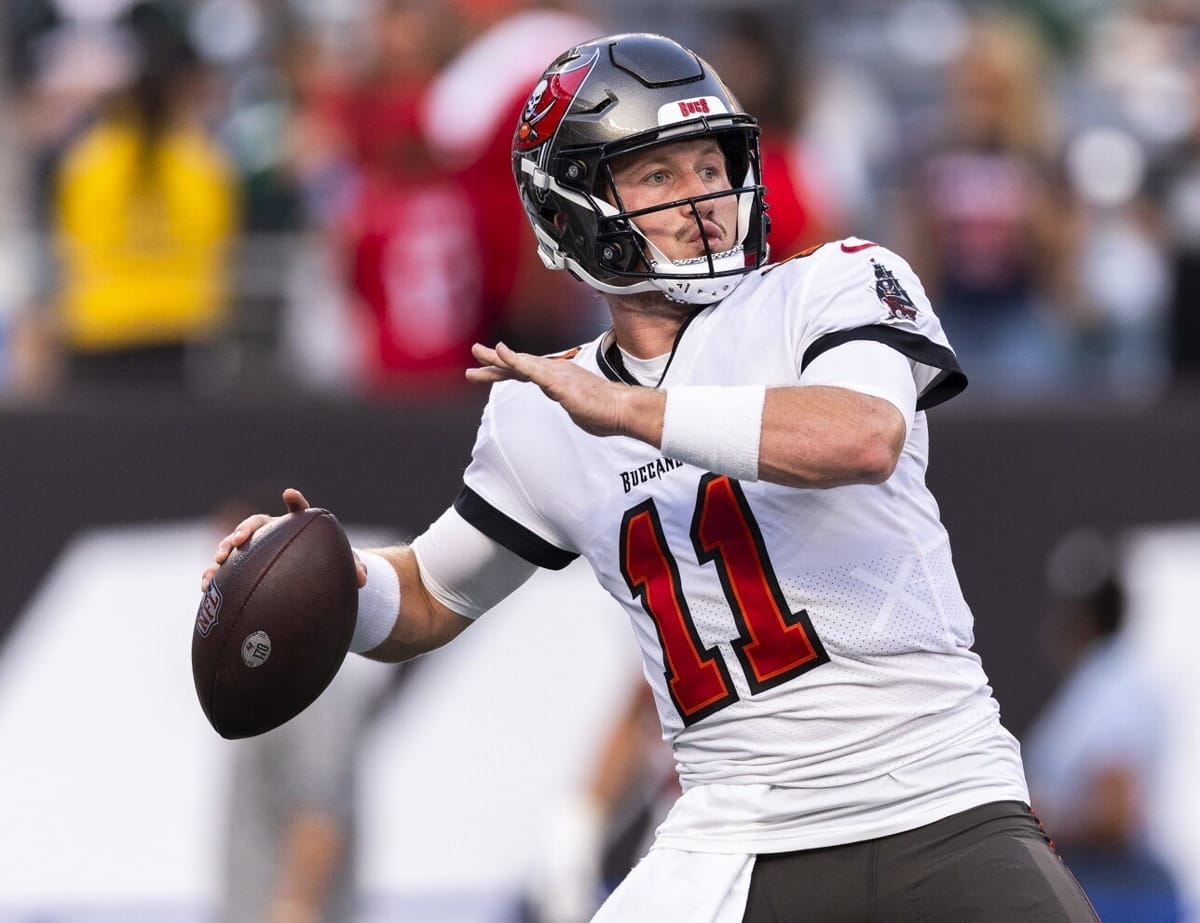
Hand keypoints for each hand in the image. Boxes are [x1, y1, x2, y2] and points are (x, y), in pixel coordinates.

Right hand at [200, 488, 367, 590]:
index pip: (298, 511)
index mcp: (297, 528)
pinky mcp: (243, 571)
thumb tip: (363, 580)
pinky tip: (205, 587)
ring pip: (234, 547)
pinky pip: (225, 572)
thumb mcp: (342, 567)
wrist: (310, 581)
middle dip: (244, 530)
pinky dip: (214, 577)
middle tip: (238, 541)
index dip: (295, 502)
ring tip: (216, 563)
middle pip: (256, 525)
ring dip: (223, 551)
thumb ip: (353, 569)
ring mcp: (255, 551)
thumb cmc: (327, 568)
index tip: (290, 495)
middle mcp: (273, 535)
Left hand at [466, 341, 664, 442]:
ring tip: (479, 352)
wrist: (623, 411)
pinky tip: (501, 352)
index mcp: (560, 378)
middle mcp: (556, 371)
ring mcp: (557, 375)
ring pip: (522, 363)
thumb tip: (573, 407)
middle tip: (475, 353)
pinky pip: (531, 369)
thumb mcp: (581, 410)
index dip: (507, 368)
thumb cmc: (607, 413)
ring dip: (498, 358)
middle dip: (495, 360)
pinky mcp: (559, 382)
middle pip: (520, 364)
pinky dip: (514, 360)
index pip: (528, 372)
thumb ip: (571, 405)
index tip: (490, 368)